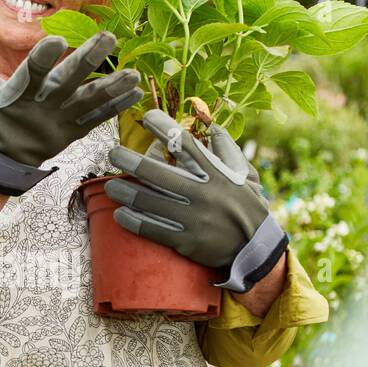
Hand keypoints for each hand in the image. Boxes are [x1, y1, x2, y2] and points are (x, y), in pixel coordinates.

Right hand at [0, 26, 141, 194]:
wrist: (4, 161)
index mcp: (18, 95)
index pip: (30, 74)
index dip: (43, 58)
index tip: (57, 39)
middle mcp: (42, 108)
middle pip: (66, 82)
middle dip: (87, 60)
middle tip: (108, 38)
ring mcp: (61, 122)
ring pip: (89, 102)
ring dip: (112, 87)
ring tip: (134, 73)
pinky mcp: (74, 132)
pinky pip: (98, 119)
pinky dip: (116, 106)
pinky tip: (135, 92)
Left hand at [104, 110, 287, 292]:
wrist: (258, 248)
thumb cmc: (249, 206)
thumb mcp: (247, 174)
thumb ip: (229, 149)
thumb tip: (211, 125)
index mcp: (217, 174)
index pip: (187, 145)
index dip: (166, 129)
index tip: (147, 118)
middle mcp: (204, 194)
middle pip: (161, 174)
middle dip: (133, 162)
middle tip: (113, 153)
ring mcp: (194, 219)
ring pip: (152, 203)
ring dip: (127, 192)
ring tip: (109, 186)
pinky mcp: (187, 242)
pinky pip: (155, 230)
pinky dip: (135, 222)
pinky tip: (120, 214)